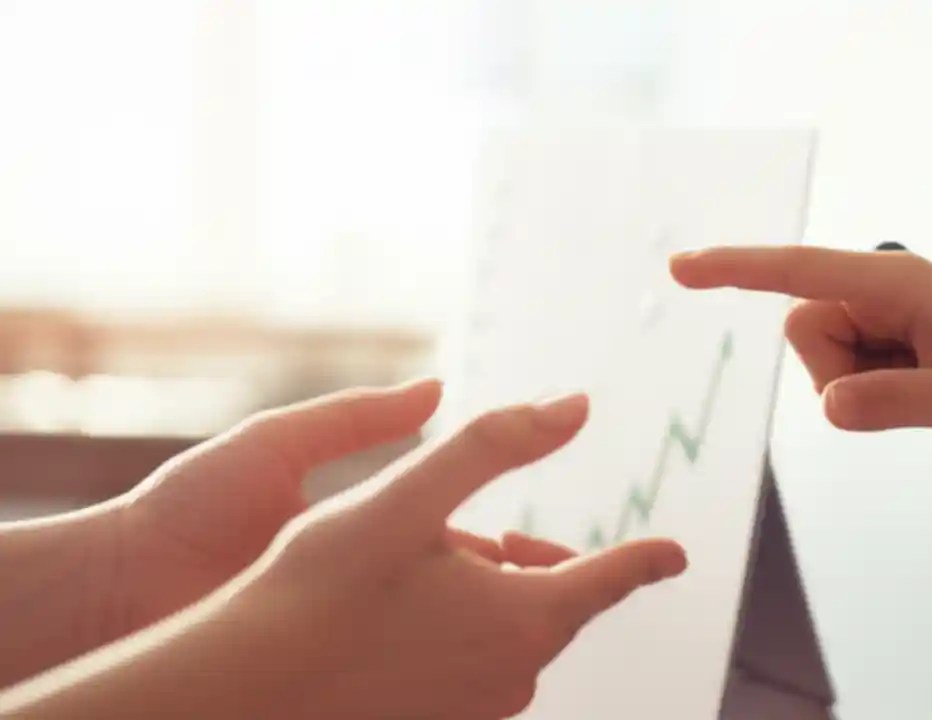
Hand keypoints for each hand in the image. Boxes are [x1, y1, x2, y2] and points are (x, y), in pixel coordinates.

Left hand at [106, 380, 568, 640]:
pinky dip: (431, 679)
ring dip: (482, 643)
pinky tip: (467, 677)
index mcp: (355, 533)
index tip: (553, 552)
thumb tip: (438, 388)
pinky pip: (386, 679)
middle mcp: (359, 588)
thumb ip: (359, 417)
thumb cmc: (186, 507)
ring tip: (531, 650)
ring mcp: (341, 633)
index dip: (508, 552)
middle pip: (457, 601)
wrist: (111, 582)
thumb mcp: (279, 445)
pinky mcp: (319, 671)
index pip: (455, 546)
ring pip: (430, 646)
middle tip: (566, 605)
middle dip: (515, 603)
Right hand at [218, 393, 686, 718]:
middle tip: (494, 530)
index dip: (646, 559)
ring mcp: (480, 710)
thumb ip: (496, 444)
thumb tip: (576, 404)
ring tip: (424, 572)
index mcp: (527, 618)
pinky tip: (399, 618)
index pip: (612, 578)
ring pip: (510, 634)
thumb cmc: (320, 586)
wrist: (244, 690)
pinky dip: (461, 632)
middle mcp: (516, 676)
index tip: (676, 554)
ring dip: (489, 594)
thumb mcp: (410, 497)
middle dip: (533, 559)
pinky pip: (476, 666)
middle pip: (554, 603)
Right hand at [671, 246, 931, 463]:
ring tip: (913, 389)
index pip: (801, 271)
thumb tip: (830, 404)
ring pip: (811, 354)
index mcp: (899, 280)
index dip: (738, 268)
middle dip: (831, 370)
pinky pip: (829, 371)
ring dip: (847, 385)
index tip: (682, 268)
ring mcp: (873, 312)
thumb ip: (894, 401)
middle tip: (900, 390)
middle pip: (800, 326)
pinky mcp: (872, 338)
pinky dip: (858, 392)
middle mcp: (878, 286)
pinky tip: (910, 388)